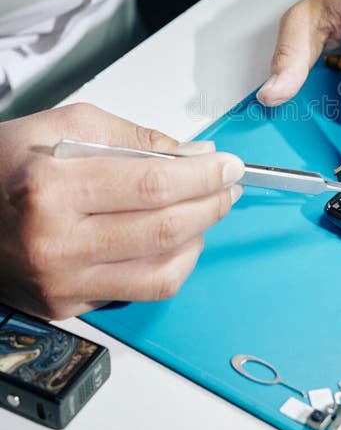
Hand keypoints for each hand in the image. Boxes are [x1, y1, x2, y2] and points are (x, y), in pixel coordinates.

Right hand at [0, 103, 243, 318]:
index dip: (202, 176)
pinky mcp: (65, 305)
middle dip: (211, 204)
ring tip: (205, 210)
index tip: (227, 166)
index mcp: (51, 187)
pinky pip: (140, 291)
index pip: (153, 184)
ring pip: (161, 271)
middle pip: (164, 229)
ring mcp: (61, 281)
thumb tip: (193, 157)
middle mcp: (56, 242)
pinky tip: (177, 239)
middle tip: (228, 186)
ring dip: (198, 238)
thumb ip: (135, 140)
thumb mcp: (67, 125)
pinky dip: (172, 265)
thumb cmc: (6, 163)